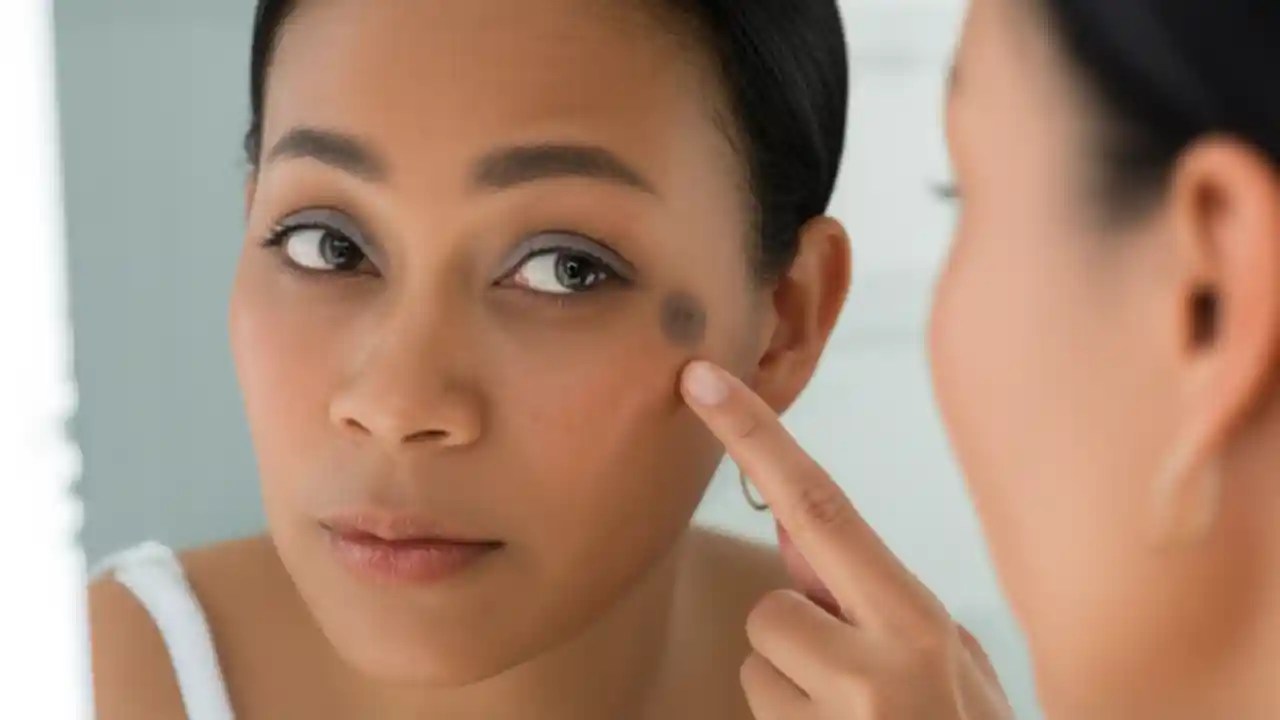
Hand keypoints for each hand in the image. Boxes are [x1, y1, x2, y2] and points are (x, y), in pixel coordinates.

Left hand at [681, 361, 1012, 719]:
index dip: (754, 436)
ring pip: (760, 664)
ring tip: (861, 719)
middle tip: (860, 677)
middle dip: (797, 624)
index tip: (700, 378)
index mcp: (917, 620)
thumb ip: (871, 591)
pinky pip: (763, 710)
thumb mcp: (947, 656)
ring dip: (796, 686)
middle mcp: (880, 665)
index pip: (819, 505)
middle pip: (773, 603)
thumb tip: (793, 529)